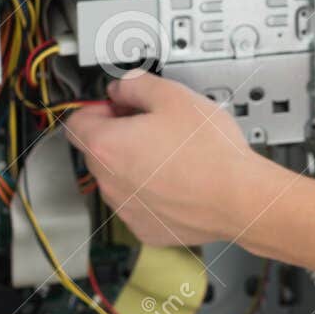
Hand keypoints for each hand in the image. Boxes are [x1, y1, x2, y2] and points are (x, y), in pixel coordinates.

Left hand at [63, 71, 260, 246]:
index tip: (117, 105)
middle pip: (96, 150)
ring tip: (170, 153)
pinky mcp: (145, 229)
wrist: (239, 197)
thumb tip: (122, 88)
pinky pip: (137, 204)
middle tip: (150, 124)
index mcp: (107, 146)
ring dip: (133, 164)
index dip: (96, 107)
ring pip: (116, 179)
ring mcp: (126, 209)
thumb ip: (136, 84)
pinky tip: (177, 179)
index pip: (75, 122)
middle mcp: (109, 182)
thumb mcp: (173, 95)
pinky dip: (149, 191)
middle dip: (116, 134)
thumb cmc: (209, 151)